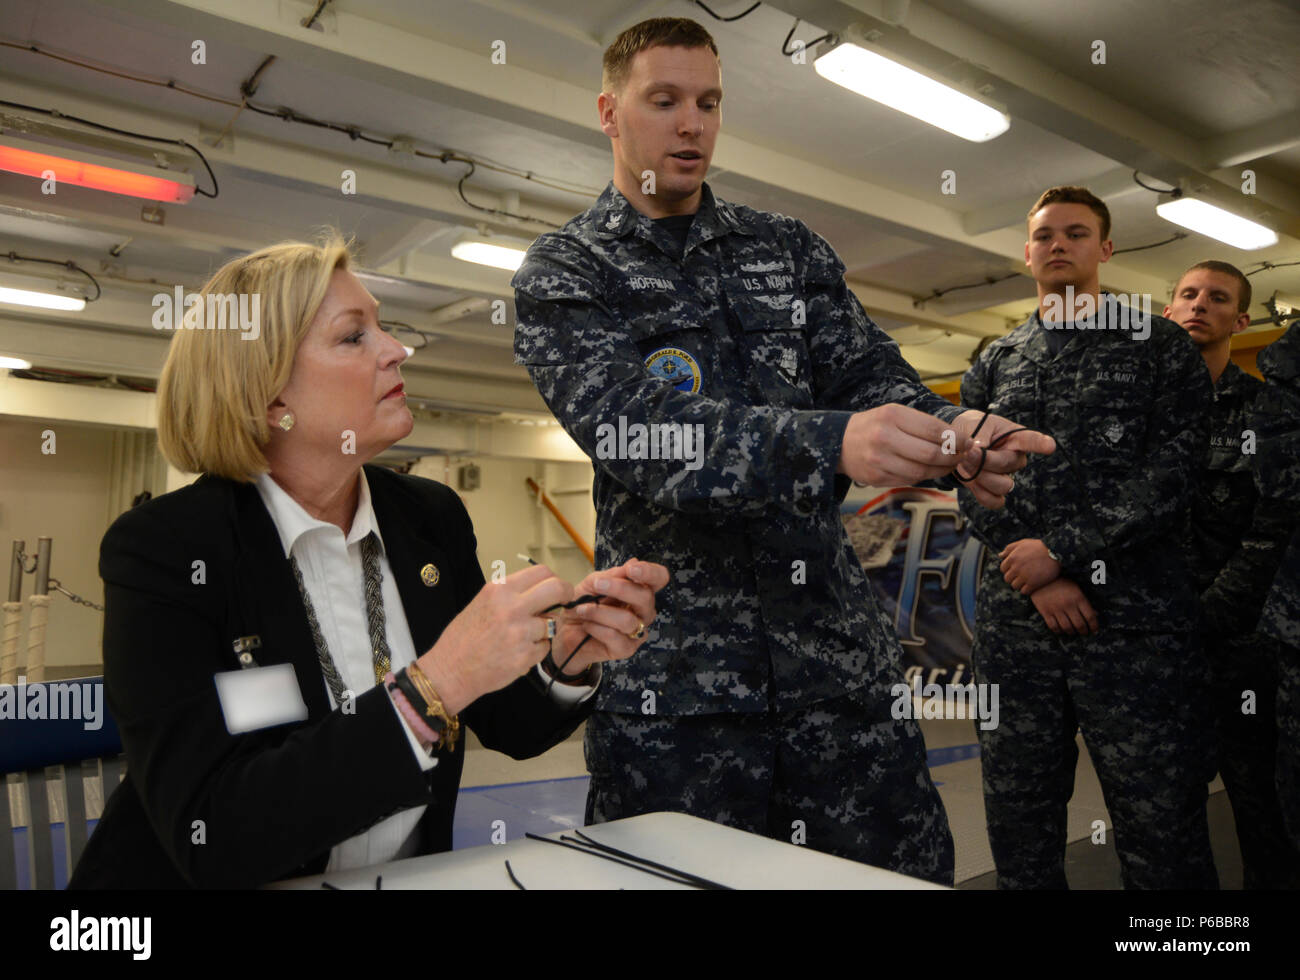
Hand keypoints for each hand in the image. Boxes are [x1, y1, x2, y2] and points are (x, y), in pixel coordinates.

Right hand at [417, 563, 573, 714]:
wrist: (450, 670)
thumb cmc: (464, 638)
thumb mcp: (483, 602)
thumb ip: (511, 594)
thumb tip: (541, 589)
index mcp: (500, 590)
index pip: (542, 572)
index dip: (556, 580)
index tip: (560, 589)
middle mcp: (511, 607)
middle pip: (557, 589)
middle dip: (567, 595)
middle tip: (566, 603)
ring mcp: (519, 633)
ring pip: (552, 623)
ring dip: (544, 630)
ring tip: (523, 637)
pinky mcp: (525, 656)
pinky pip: (544, 647)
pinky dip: (536, 650)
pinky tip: (516, 653)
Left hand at [550, 558, 669, 678]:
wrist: (565, 630)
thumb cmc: (583, 604)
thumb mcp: (594, 583)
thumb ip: (613, 575)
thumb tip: (634, 562)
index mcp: (640, 590)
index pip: (659, 578)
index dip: (650, 572)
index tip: (632, 570)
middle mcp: (643, 611)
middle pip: (646, 598)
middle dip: (620, 589)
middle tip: (597, 585)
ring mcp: (637, 631)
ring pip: (627, 619)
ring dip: (599, 612)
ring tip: (582, 609)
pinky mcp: (626, 649)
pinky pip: (615, 636)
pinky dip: (596, 627)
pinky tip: (587, 625)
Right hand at [837, 403, 974, 486]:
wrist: (839, 442)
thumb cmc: (875, 425)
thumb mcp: (896, 414)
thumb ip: (924, 425)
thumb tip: (959, 439)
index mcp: (892, 416)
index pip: (935, 430)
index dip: (957, 439)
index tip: (969, 442)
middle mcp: (885, 437)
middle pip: (931, 454)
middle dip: (953, 457)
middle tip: (963, 456)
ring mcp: (879, 460)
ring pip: (922, 471)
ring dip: (942, 469)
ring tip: (950, 464)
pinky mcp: (877, 478)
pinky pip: (910, 479)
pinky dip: (924, 476)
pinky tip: (930, 469)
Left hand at [951, 409, 1055, 508]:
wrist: (958, 445)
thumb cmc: (971, 429)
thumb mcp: (971, 425)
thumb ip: (977, 436)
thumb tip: (978, 450)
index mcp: (1015, 437)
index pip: (1031, 440)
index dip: (1041, 443)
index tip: (1050, 445)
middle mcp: (1015, 458)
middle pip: (1008, 464)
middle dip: (984, 460)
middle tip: (968, 453)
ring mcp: (1007, 475)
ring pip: (1003, 486)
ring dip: (981, 477)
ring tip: (966, 464)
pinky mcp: (994, 491)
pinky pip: (994, 501)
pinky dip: (980, 493)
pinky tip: (971, 480)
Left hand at [999, 538, 1060, 593]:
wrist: (1056, 553)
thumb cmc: (1039, 547)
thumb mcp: (1023, 543)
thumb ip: (1010, 548)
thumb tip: (1000, 555)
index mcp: (1012, 558)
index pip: (1003, 569)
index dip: (1008, 569)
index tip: (1015, 569)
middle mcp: (1016, 568)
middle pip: (1007, 579)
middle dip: (1012, 578)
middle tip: (1020, 576)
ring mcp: (1024, 576)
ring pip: (1014, 586)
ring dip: (1019, 584)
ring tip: (1026, 581)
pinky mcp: (1033, 584)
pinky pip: (1024, 591)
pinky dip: (1026, 589)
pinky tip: (1031, 585)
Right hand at [1029, 578, 1098, 634]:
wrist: (1040, 577)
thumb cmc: (1061, 583)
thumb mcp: (1076, 589)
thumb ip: (1085, 602)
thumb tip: (1095, 615)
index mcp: (1078, 598)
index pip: (1090, 616)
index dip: (1094, 626)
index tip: (1094, 630)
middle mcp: (1068, 604)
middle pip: (1079, 624)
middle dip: (1083, 631)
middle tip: (1084, 633)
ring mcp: (1056, 609)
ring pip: (1067, 628)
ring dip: (1071, 632)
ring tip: (1073, 632)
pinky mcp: (1045, 612)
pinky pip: (1053, 627)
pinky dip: (1058, 631)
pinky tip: (1061, 630)